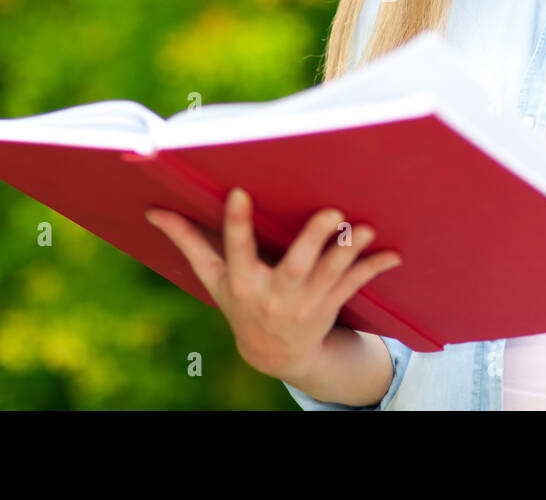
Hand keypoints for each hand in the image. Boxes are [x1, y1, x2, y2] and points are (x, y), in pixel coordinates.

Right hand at [144, 187, 401, 382]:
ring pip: (331, 274)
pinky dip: (374, 270)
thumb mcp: (212, 279)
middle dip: (314, 239)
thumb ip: (188, 242)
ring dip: (349, 250)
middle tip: (332, 211)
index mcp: (241, 282)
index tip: (240, 191)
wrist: (275, 354)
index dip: (237, 222)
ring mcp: (305, 303)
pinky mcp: (329, 306)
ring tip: (365, 226)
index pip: (236, 249)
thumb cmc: (240, 303)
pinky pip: (354, 286)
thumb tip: (152, 210)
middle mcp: (273, 294)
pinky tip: (392, 254)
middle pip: (296, 265)